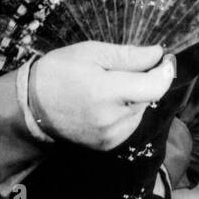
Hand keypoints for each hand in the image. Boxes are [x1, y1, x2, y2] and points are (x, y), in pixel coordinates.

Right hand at [32, 42, 175, 150]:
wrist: (32, 105)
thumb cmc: (61, 71)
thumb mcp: (92, 52)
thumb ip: (129, 55)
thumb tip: (158, 54)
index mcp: (106, 92)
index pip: (154, 86)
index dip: (165, 71)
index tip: (165, 58)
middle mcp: (111, 119)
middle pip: (148, 97)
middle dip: (143, 81)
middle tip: (120, 71)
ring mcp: (110, 136)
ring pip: (141, 111)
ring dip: (135, 97)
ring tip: (108, 88)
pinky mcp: (108, 146)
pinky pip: (130, 124)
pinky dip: (126, 112)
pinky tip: (106, 104)